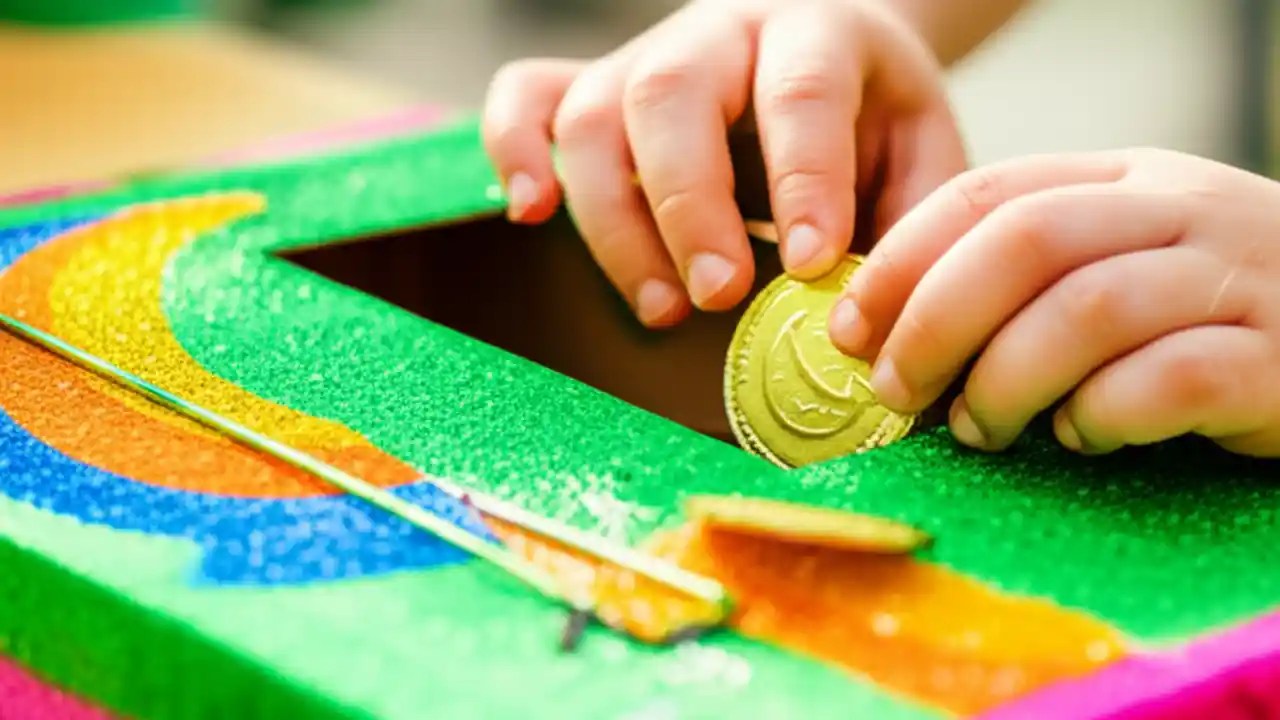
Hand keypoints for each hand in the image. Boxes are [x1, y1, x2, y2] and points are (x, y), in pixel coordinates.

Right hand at [482, 0, 966, 327]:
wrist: (825, 53)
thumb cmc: (874, 120)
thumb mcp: (921, 156)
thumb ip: (908, 226)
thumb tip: (862, 327)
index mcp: (817, 34)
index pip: (800, 92)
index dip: (804, 180)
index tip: (811, 267)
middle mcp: (718, 35)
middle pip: (671, 95)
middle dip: (688, 206)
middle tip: (718, 296)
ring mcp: (641, 57)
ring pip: (592, 116)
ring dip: (613, 222)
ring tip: (662, 310)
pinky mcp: (589, 86)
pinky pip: (524, 97)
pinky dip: (513, 151)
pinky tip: (529, 215)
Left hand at [829, 148, 1279, 457]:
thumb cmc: (1204, 313)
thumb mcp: (1115, 264)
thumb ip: (1024, 280)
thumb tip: (889, 340)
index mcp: (1121, 180)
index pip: (986, 194)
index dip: (900, 261)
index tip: (847, 327)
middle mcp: (1178, 211)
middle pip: (1023, 241)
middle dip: (933, 320)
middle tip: (893, 390)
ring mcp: (1234, 278)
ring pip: (1087, 310)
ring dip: (1005, 379)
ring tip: (978, 429)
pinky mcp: (1277, 360)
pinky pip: (1168, 381)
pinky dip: (1101, 415)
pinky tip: (1081, 436)